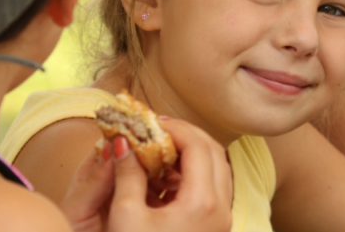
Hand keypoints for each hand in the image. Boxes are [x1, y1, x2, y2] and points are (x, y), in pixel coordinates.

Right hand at [64, 118, 233, 231]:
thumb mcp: (126, 216)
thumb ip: (127, 174)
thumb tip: (122, 142)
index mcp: (201, 202)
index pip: (197, 145)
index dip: (176, 127)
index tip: (152, 122)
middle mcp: (220, 209)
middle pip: (214, 152)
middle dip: (186, 135)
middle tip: (158, 130)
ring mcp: (221, 219)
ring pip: (218, 169)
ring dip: (193, 154)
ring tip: (161, 151)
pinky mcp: (216, 227)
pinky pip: (214, 188)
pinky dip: (195, 174)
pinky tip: (167, 178)